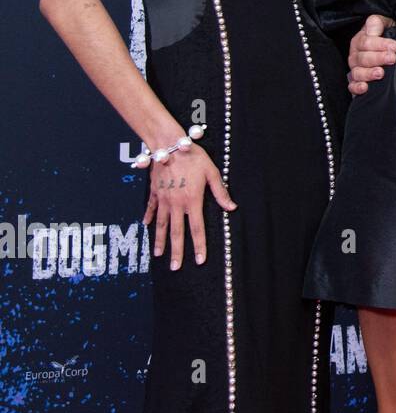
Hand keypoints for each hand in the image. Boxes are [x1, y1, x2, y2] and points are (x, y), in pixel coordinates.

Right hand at [142, 142, 234, 270]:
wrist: (169, 144)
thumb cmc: (194, 156)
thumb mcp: (212, 172)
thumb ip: (221, 192)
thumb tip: (232, 208)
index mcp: (192, 200)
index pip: (197, 229)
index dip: (198, 246)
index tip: (199, 261)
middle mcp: (176, 203)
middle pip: (176, 232)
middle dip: (177, 251)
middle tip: (175, 268)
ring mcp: (163, 199)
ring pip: (161, 224)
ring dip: (160, 241)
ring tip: (158, 255)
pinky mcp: (154, 192)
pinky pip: (151, 208)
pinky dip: (148, 218)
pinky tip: (146, 227)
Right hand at [348, 14, 395, 95]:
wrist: (392, 50)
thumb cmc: (388, 35)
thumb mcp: (385, 24)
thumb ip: (377, 23)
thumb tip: (372, 29)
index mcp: (361, 40)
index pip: (366, 42)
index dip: (380, 44)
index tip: (394, 46)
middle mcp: (356, 55)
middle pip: (362, 58)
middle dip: (378, 58)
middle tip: (392, 58)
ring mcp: (356, 69)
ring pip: (357, 72)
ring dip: (368, 73)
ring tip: (381, 73)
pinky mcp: (358, 82)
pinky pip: (352, 86)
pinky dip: (357, 87)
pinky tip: (365, 87)